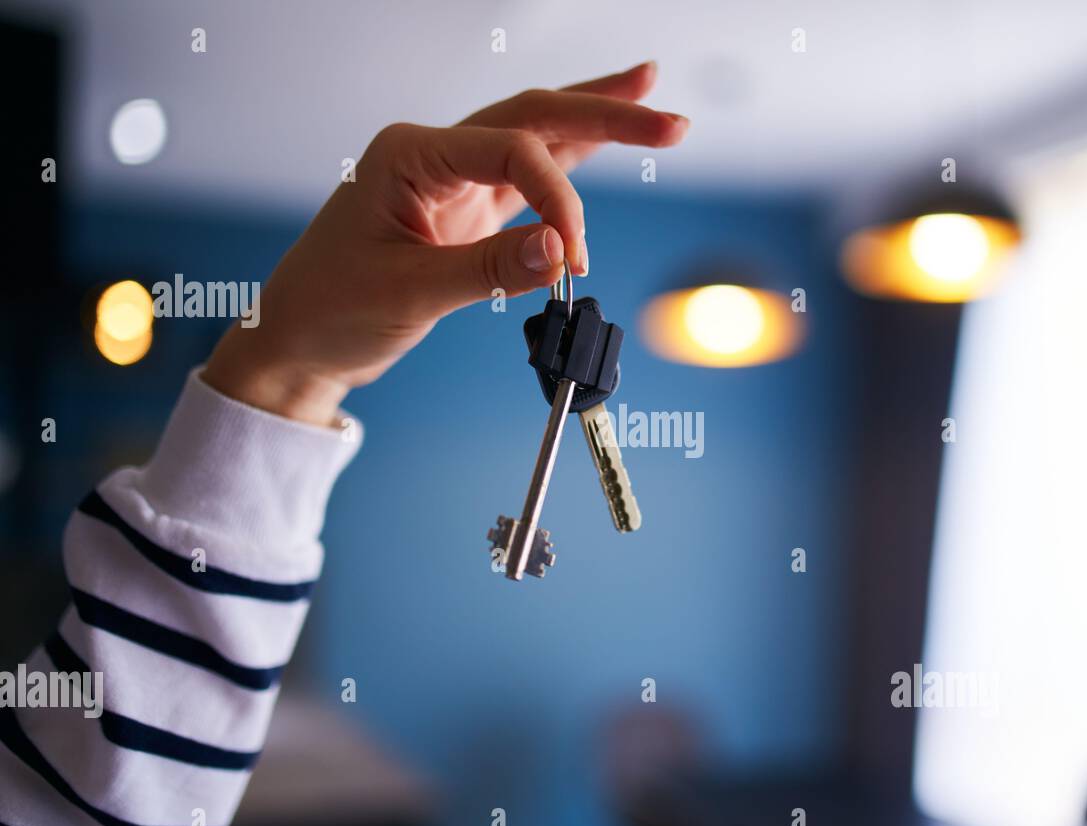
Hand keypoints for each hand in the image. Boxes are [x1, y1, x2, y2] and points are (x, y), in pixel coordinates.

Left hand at [203, 62, 687, 425]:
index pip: (510, 149)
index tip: (574, 257)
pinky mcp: (467, 212)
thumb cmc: (330, 308)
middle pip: (533, 117)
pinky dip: (571, 165)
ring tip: (651, 101)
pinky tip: (605, 143)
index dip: (556, 198)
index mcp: (408, 154)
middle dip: (604, 114)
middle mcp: (433, 154)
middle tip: (667, 117)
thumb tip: (560, 252)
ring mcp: (453, 180)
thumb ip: (486, 269)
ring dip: (595, 121)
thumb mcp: (407, 293)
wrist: (296, 339)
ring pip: (536, 136)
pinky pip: (528, 176)